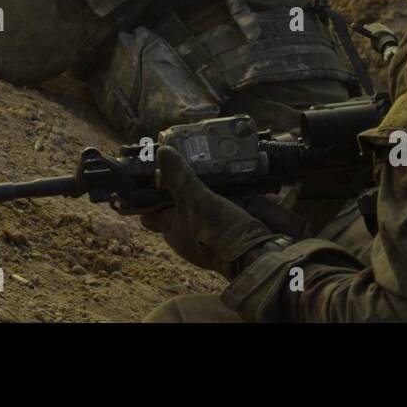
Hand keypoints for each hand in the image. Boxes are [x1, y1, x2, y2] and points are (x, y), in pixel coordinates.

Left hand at [139, 146, 280, 278]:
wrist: (260, 254)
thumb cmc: (220, 233)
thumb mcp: (197, 202)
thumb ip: (180, 178)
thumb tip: (161, 152)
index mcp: (173, 228)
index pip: (149, 211)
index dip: (146, 192)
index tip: (148, 168)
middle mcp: (188, 228)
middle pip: (175, 202)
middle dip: (177, 180)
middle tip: (179, 153)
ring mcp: (209, 225)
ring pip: (198, 199)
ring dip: (201, 181)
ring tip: (201, 154)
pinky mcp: (229, 221)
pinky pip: (221, 202)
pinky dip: (222, 187)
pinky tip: (225, 167)